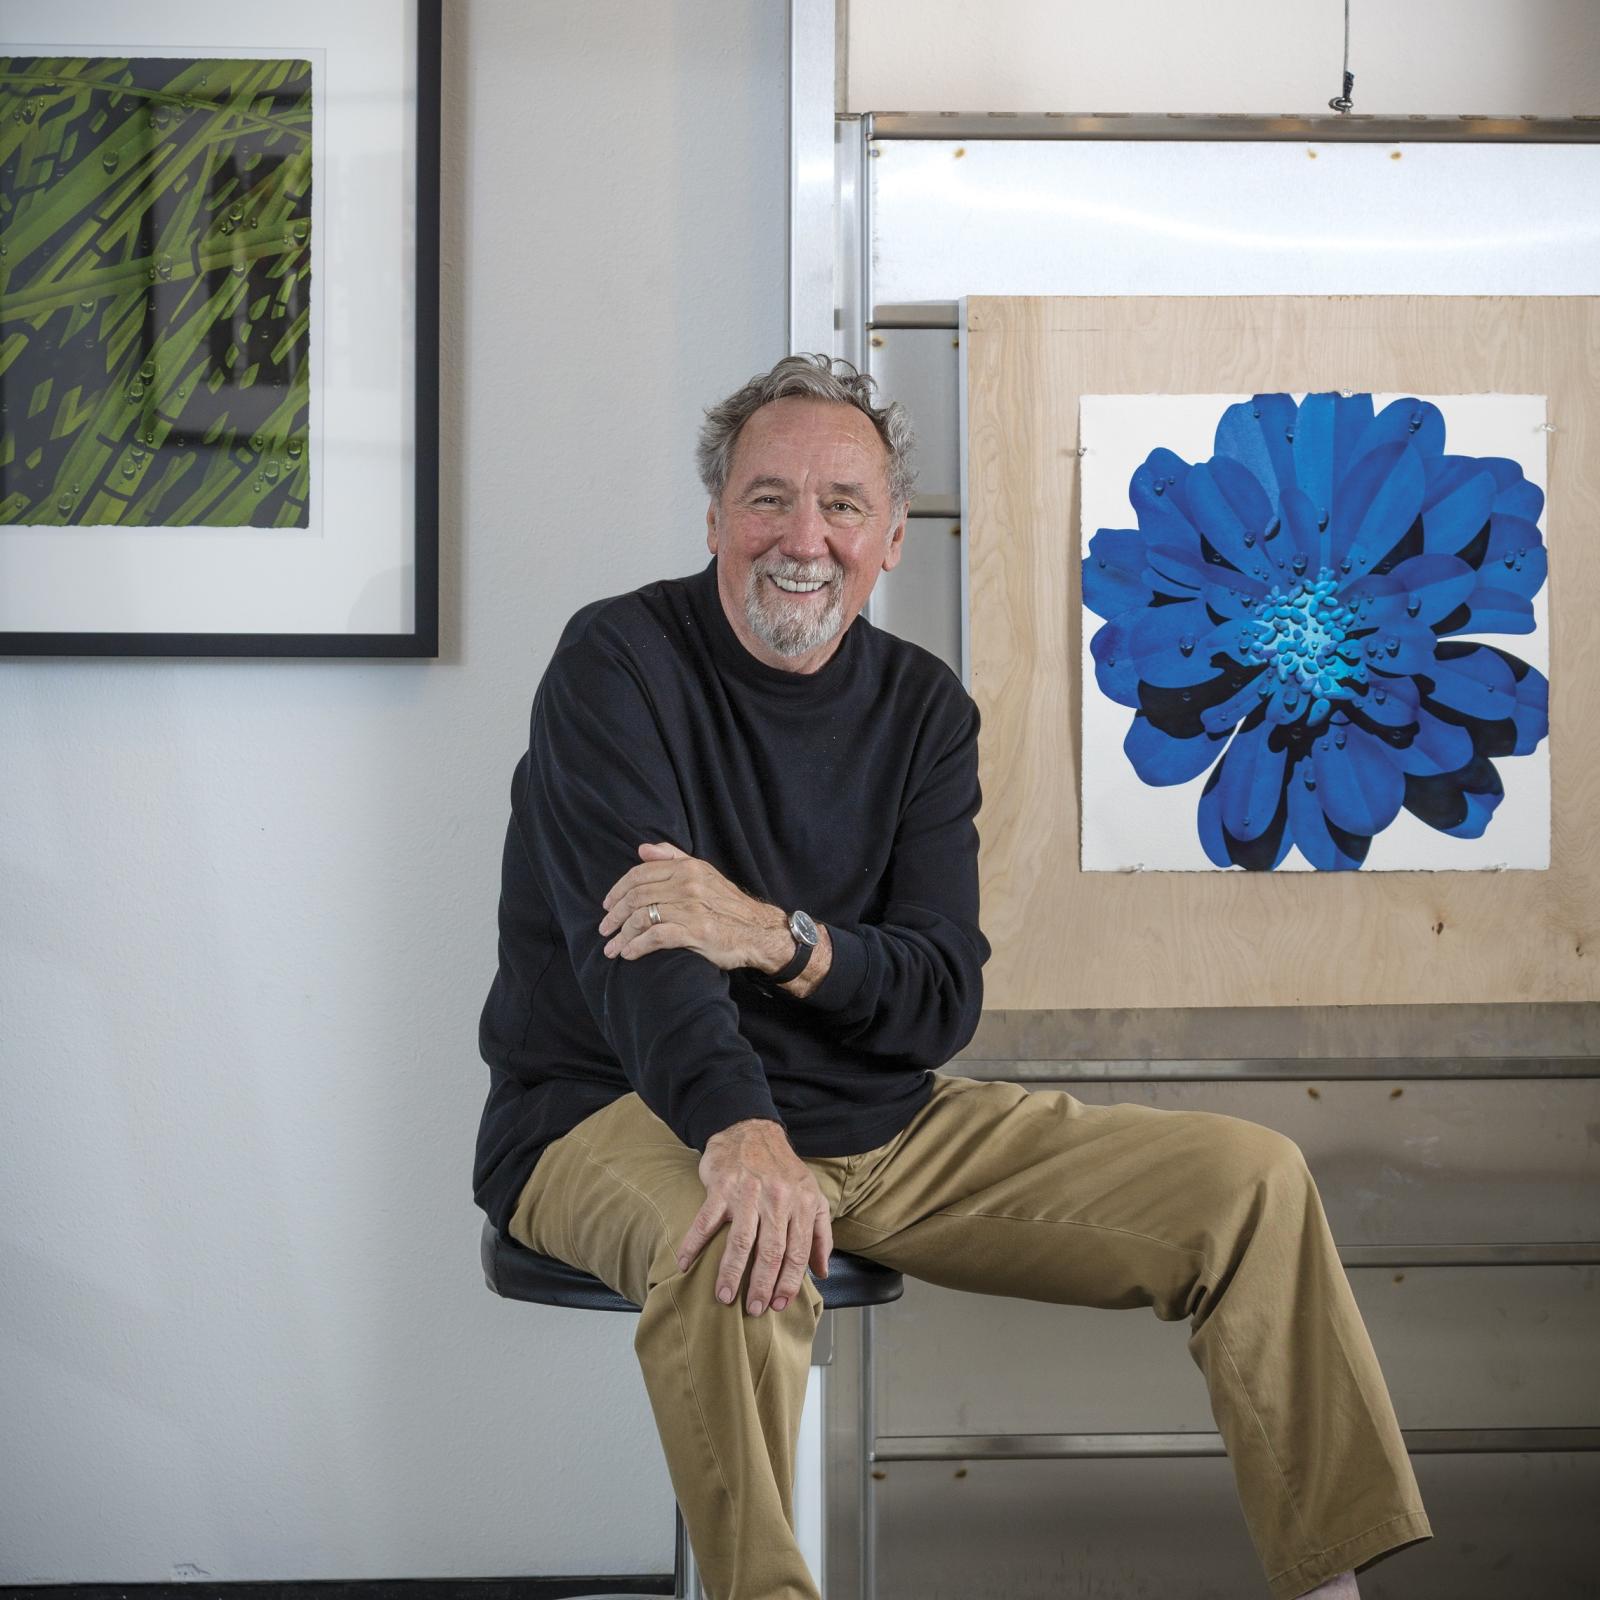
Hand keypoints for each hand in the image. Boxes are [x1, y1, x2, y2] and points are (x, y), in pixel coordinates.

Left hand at [598, 841, 788, 972]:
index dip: (617, 890)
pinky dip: (638, 946)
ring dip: (622, 935)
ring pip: (642, 917)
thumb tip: (642, 849)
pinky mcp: (696, 931)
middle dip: (614, 916)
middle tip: (604, 930)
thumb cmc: (727, 904)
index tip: (607, 906)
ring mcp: (691, 908)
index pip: (639, 874)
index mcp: (686, 868)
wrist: (758, 930)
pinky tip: (630, 954)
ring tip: (612, 948)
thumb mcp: (704, 873)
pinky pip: (656, 937)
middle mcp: (687, 884)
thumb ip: (673, 858)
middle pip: (636, 897)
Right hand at [676, 1119, 831, 1315]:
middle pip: (771, 1251)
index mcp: (801, 1204)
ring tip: (725, 1296)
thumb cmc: (783, 1169)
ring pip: (741, 1240)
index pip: (797, 1251)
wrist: (752, 1130)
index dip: (789, 1281)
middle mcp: (777, 1199)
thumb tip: (822, 1272)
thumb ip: (820, 1234)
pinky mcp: (722, 1186)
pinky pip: (706, 1220)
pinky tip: (685, 1264)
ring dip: (732, 1272)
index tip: (780, 1304)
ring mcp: (748, 1192)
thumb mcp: (812, 1195)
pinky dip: (694, 1243)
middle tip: (755, 1309)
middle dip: (763, 1285)